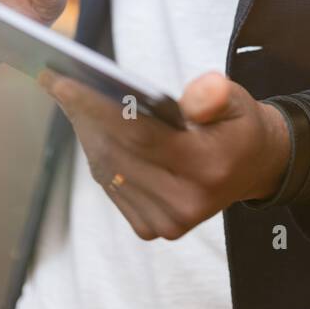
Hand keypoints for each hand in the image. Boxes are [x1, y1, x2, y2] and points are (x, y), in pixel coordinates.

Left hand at [36, 69, 291, 237]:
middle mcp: (184, 204)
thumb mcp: (238, 99)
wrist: (252, 168)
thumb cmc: (237, 125)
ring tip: (67, 97)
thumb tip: (193, 97)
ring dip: (85, 133)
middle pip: (118, 154)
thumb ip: (216, 94)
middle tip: (57, 81)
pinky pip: (113, 186)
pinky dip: (97, 153)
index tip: (65, 82)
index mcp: (207, 168)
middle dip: (83, 115)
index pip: (140, 136)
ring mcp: (167, 222)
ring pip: (110, 171)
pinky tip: (87, 125)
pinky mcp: (153, 228)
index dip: (98, 108)